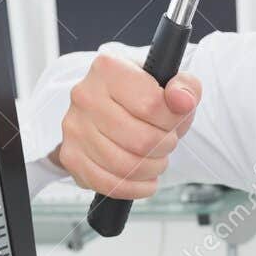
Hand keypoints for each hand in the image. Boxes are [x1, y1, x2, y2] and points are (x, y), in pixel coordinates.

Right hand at [54, 52, 200, 199]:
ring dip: (151, 168)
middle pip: (140, 140)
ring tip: (156, 159)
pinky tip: (145, 179)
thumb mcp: (170, 83)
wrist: (111, 108)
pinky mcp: (71, 156)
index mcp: (108, 68)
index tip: (174, 120)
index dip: (172, 120)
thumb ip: (184, 86)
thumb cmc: (143, 96)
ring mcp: (74, 127)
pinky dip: (135, 187)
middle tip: (167, 143)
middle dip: (164, 147)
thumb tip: (183, 101)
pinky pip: (108, 184)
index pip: (151, 105)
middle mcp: (85, 95)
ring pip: (124, 165)